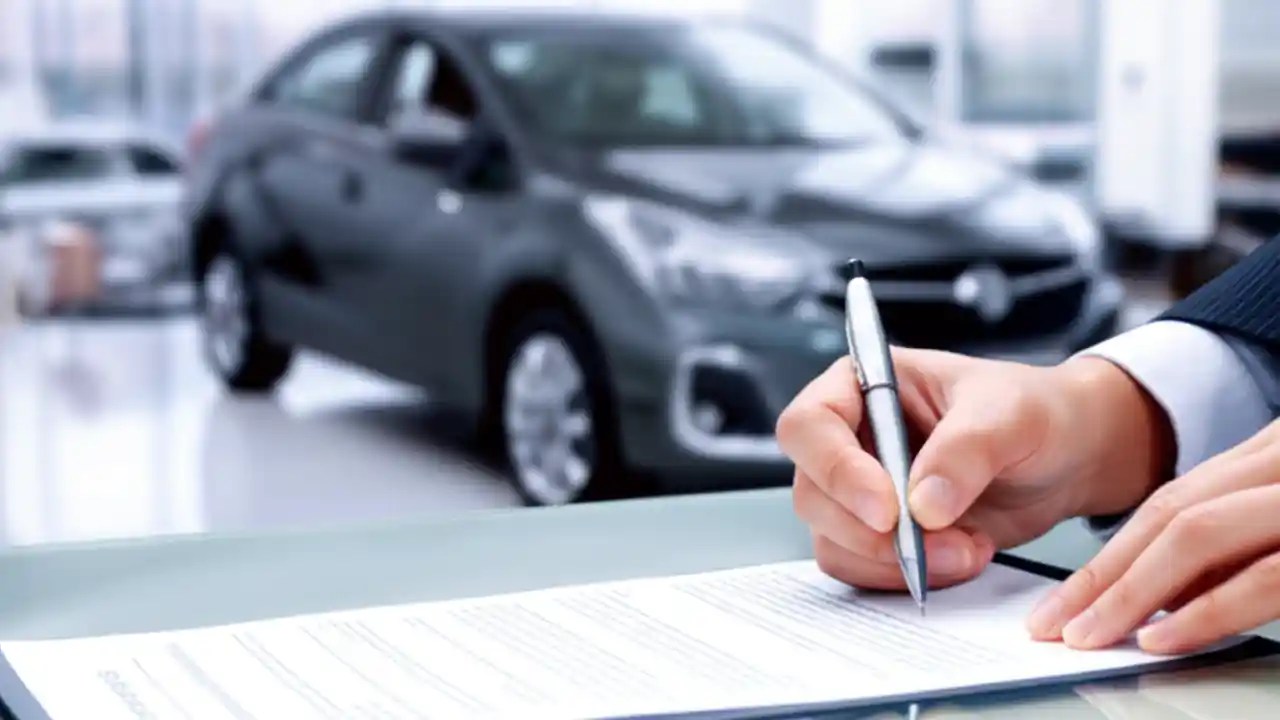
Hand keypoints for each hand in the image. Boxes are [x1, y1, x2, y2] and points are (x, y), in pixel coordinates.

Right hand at [776, 349, 1173, 591]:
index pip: (809, 426)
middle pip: (812, 494)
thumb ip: (966, 450)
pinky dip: (905, 577)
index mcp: (860, 385)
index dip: (836, 470)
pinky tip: (959, 558)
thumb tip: (922, 505)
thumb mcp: (1010, 415)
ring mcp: (858, 491)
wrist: (1068, 457)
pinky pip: (861, 569)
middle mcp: (848, 438)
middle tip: (940, 542)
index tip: (889, 509)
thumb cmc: (1035, 412)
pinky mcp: (878, 535)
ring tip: (967, 550)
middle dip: (873, 532)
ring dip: (894, 561)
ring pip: (832, 539)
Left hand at [1027, 419, 1279, 653]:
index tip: (1059, 605)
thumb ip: (1234, 549)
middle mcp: (1277, 466)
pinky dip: (1206, 611)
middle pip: (1169, 516)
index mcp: (1268, 459)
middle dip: (1101, 578)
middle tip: (1052, 625)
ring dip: (1132, 594)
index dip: (1109, 558)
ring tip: (1086, 637)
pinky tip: (1160, 639)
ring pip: (1197, 537)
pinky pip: (1263, 575)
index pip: (1169, 504)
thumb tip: (1167, 599)